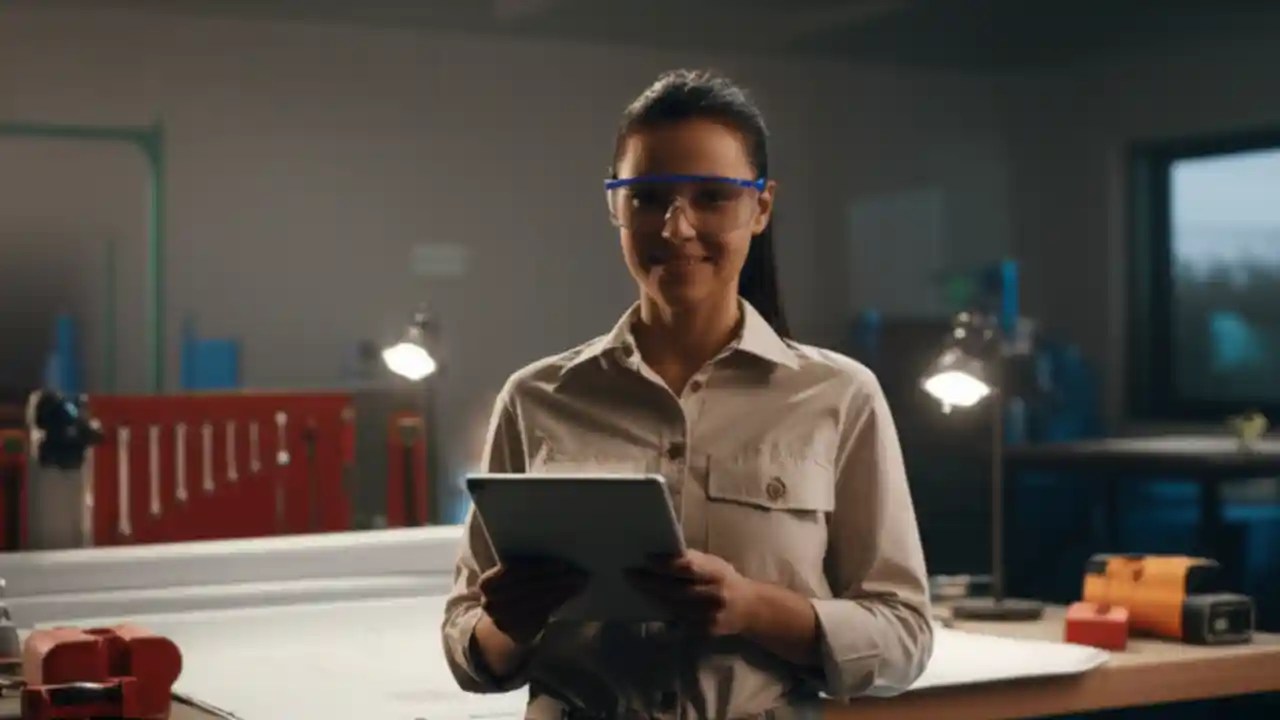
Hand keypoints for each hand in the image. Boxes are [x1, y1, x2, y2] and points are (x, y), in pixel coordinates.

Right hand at [479, 558, 588, 645]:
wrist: (505, 617)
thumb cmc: (514, 585)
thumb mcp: (511, 573)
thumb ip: (524, 563)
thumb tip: (557, 547)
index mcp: (486, 583)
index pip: (513, 573)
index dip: (538, 569)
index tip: (562, 564)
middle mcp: (491, 604)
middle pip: (528, 589)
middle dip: (555, 580)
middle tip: (577, 574)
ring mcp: (503, 622)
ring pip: (537, 603)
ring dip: (561, 592)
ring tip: (579, 582)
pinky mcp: (517, 634)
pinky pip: (541, 617)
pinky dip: (558, 603)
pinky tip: (570, 594)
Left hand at [627, 550, 758, 635]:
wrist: (749, 609)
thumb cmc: (725, 580)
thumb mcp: (714, 564)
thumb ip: (693, 561)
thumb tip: (663, 552)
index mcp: (716, 573)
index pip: (687, 568)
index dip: (665, 563)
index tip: (645, 558)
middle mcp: (713, 596)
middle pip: (675, 589)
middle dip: (649, 581)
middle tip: (628, 574)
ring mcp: (708, 616)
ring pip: (672, 607)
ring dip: (651, 596)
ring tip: (635, 586)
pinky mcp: (704, 631)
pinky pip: (677, 621)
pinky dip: (663, 611)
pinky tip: (650, 603)